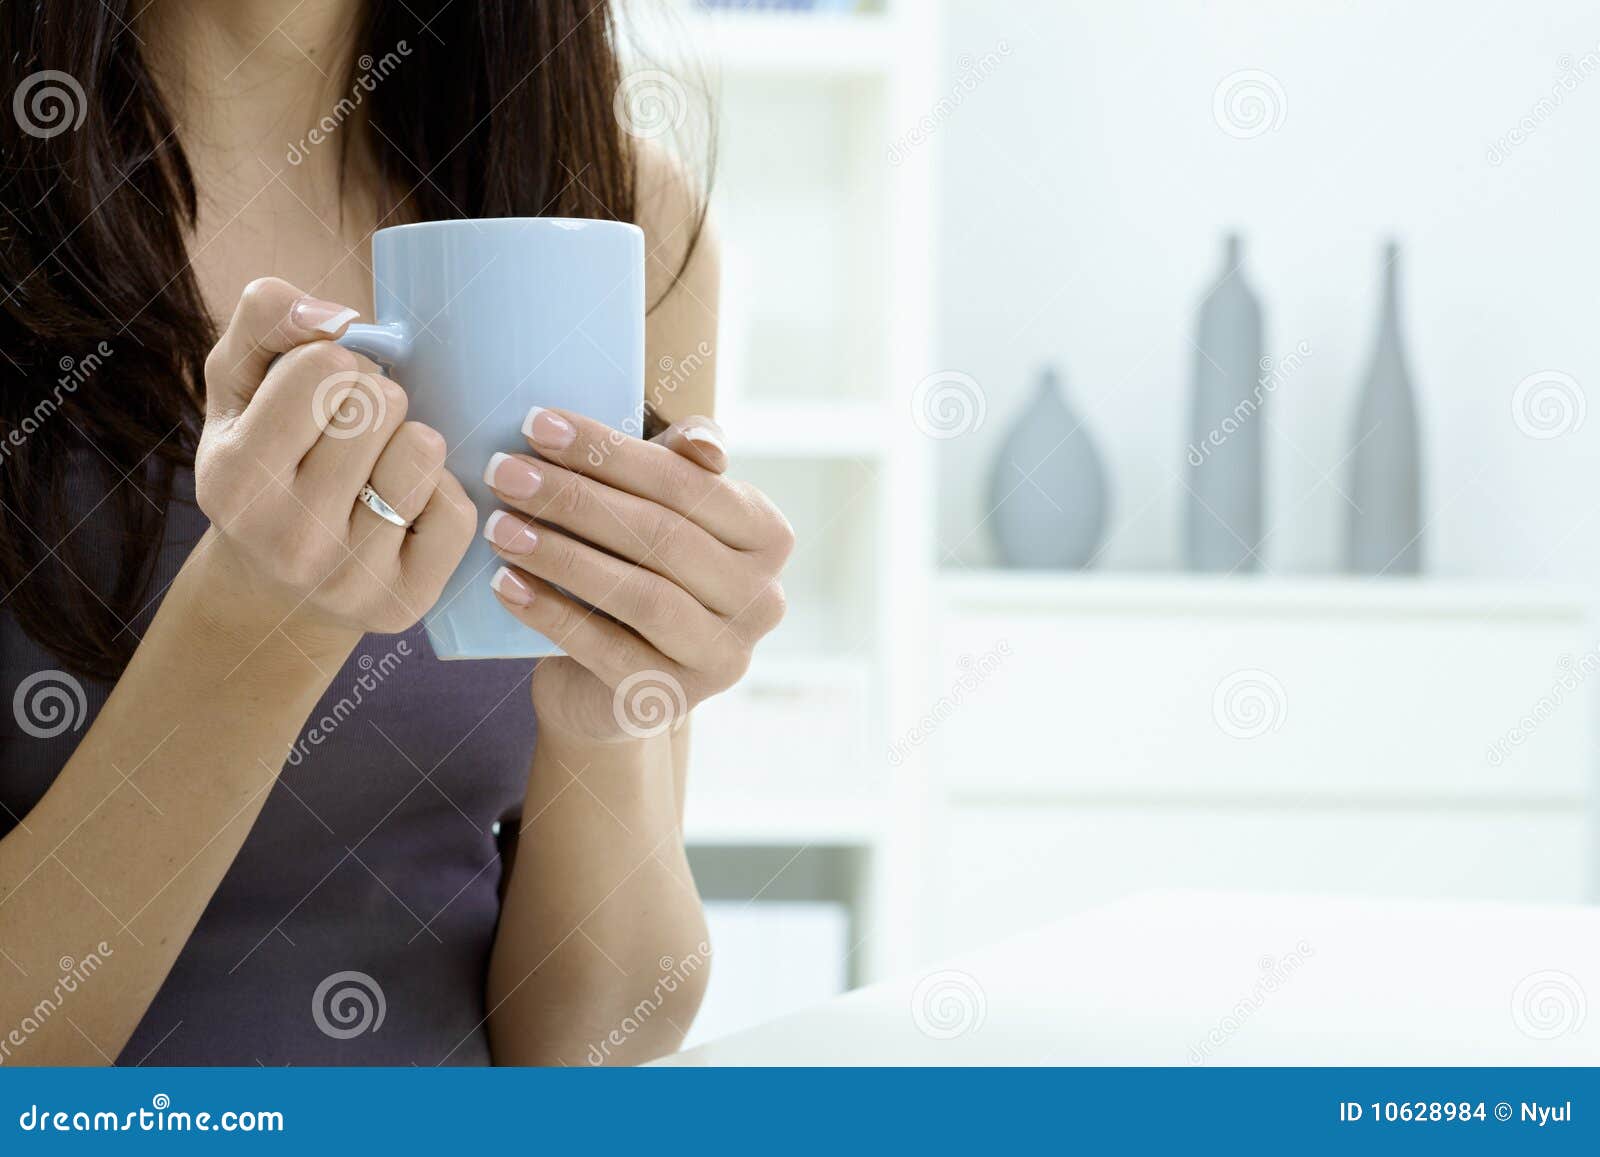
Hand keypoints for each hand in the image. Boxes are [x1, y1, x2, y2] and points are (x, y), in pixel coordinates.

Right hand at [192, 278, 476, 649]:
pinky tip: (403, 511)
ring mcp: (346, 577)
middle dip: (374, 400)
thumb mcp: (239, 387)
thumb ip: (265, 321)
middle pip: (380, 401)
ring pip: (423, 449)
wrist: (274, 586)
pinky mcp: (402, 601)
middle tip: (349, 436)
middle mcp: (286, 536)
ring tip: (377, 468)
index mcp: (234, 477)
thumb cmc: (265, 464)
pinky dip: (439, 495)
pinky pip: (457, 508)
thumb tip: (334, 314)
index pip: (324, 366)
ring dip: (410, 442)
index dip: (336, 363)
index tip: (321, 393)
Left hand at [482, 409, 792, 742]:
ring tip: (499, 527)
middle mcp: (763, 600)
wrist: (608, 677)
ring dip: (561, 555)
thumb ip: (677, 463)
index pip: (688, 483)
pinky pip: (608, 650)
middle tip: (503, 472)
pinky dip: (551, 613)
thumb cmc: (635, 568)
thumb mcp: (659, 508)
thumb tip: (700, 442)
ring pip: (642, 595)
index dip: (611, 451)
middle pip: (663, 536)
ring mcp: (725, 657)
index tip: (536, 423)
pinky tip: (504, 583)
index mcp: (768, 536)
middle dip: (575, 498)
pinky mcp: (674, 700)